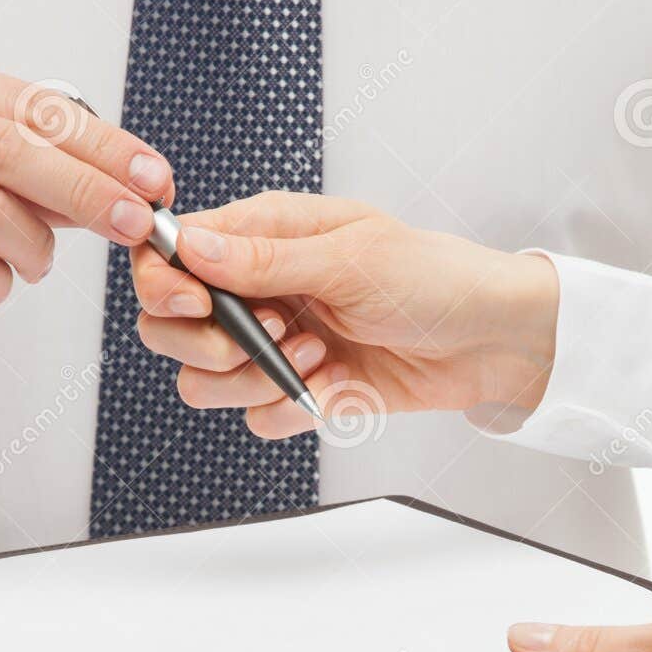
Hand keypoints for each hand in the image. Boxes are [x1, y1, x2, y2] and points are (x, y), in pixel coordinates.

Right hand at [131, 191, 557, 436]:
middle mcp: (255, 289)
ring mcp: (272, 344)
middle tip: (264, 336)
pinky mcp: (296, 390)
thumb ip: (264, 260)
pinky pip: (256, 416)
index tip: (196, 302)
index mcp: (262, 235)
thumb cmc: (433, 278)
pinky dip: (292, 407)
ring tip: (316, 356)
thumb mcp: (350, 257)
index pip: (170, 254)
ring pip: (203, 381)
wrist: (488, 341)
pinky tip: (337, 381)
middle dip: (204, 342)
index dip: (162, 282)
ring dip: (252, 379)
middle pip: (167, 326)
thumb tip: (189, 246)